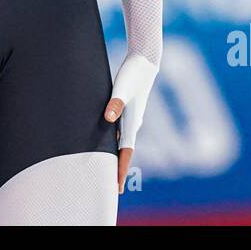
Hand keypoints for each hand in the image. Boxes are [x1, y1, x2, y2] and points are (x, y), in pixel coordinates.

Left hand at [103, 52, 158, 193]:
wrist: (145, 61)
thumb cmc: (132, 74)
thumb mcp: (121, 87)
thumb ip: (115, 103)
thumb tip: (109, 119)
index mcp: (131, 122)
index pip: (125, 153)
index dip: (120, 170)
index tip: (116, 188)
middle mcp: (132, 123)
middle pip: (124, 152)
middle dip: (118, 169)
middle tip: (114, 188)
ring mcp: (131, 117)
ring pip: (122, 143)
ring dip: (116, 157)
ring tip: (108, 170)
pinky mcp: (127, 109)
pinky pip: (119, 132)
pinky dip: (113, 142)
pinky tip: (105, 143)